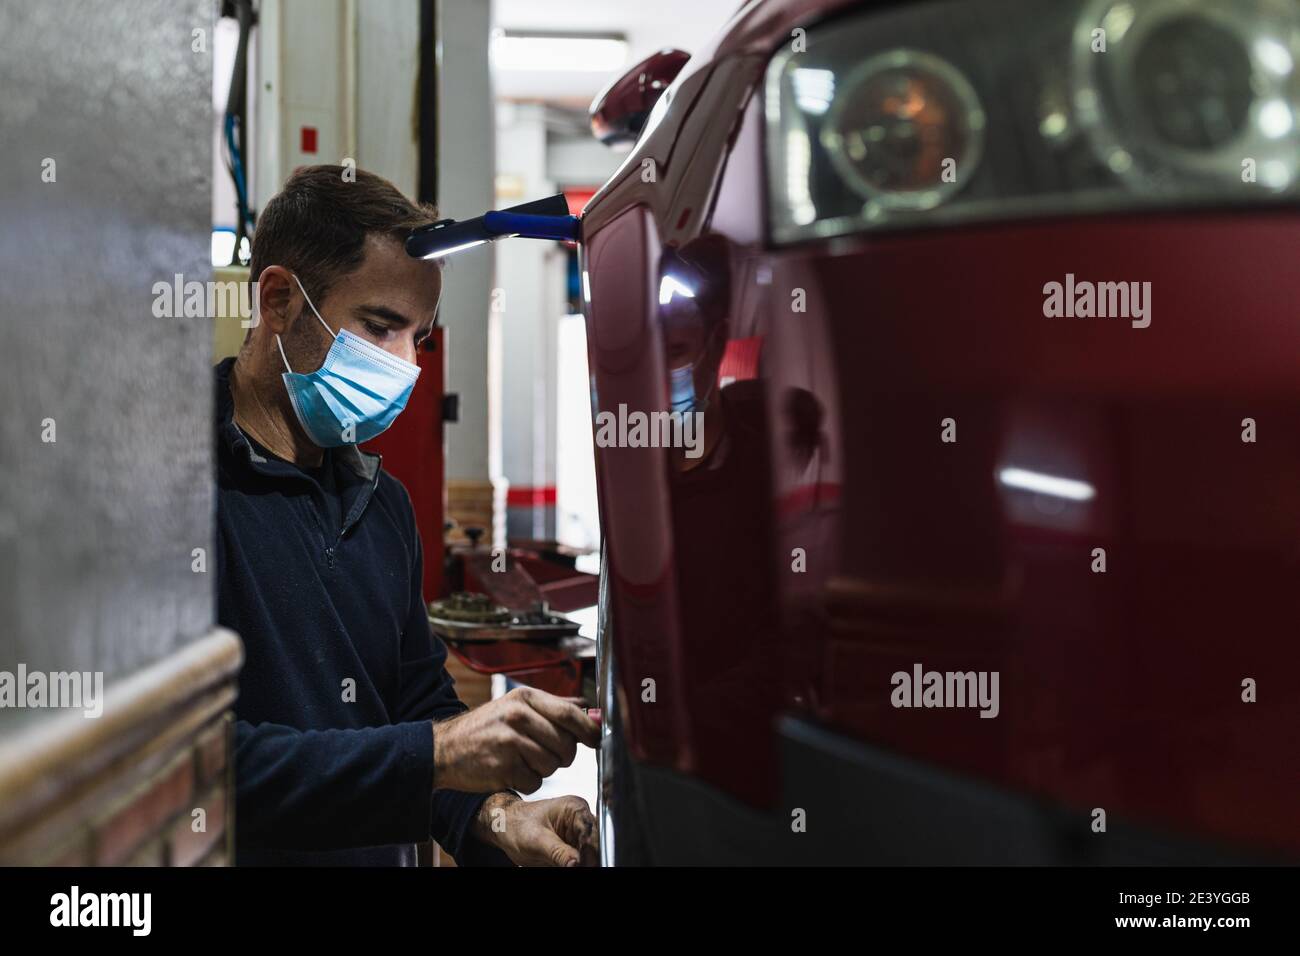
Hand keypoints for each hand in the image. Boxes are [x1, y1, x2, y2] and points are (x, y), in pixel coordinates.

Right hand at [433, 687, 599, 793]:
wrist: (445, 748)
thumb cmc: (487, 728)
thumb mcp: (518, 706)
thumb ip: (556, 708)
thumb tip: (593, 713)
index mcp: (525, 697)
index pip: (570, 714)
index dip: (589, 730)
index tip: (596, 740)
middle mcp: (517, 716)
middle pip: (565, 743)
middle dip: (563, 754)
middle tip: (546, 752)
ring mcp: (508, 742)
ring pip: (552, 765)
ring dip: (544, 769)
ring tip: (524, 759)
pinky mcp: (501, 768)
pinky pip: (534, 782)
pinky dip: (528, 781)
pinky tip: (512, 770)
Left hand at [474, 792, 598, 866]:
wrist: (505, 829)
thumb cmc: (517, 825)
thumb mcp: (536, 840)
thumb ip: (558, 852)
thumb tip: (576, 863)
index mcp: (574, 808)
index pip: (591, 832)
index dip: (591, 851)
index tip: (584, 865)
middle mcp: (580, 820)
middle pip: (594, 844)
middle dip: (589, 859)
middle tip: (580, 867)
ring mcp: (578, 835)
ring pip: (591, 854)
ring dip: (585, 862)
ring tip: (566, 865)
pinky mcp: (573, 848)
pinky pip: (581, 860)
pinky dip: (577, 865)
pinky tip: (566, 866)